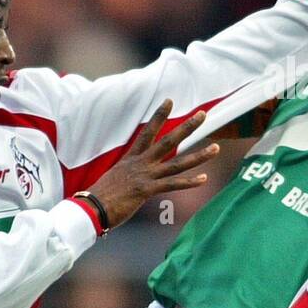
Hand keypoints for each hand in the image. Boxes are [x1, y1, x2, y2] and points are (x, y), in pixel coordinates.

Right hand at [88, 99, 218, 229]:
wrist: (91, 207)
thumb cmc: (100, 196)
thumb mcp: (115, 178)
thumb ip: (127, 173)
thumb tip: (132, 177)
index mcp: (131, 159)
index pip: (148, 131)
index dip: (159, 115)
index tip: (170, 100)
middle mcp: (141, 163)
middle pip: (169, 141)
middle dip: (187, 127)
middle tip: (203, 114)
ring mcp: (145, 176)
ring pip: (177, 163)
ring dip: (199, 155)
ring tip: (216, 148)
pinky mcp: (147, 190)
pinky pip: (172, 185)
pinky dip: (189, 182)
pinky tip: (204, 179)